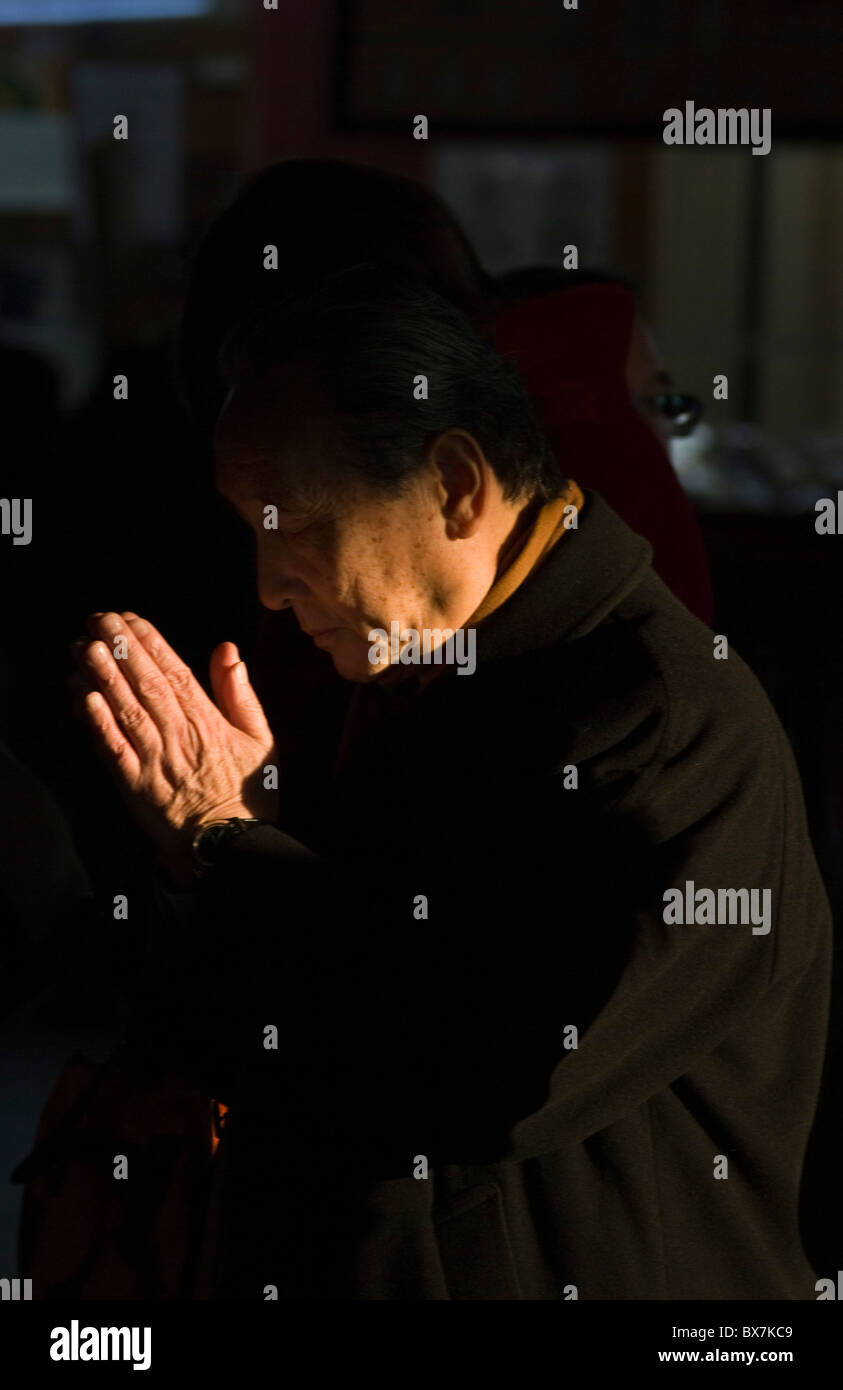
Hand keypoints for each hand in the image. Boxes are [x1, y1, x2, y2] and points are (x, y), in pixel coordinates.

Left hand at [72, 612, 277, 878]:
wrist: (231, 847)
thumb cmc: (248, 794)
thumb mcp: (261, 740)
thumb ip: (242, 695)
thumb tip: (228, 651)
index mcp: (210, 722)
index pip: (176, 672)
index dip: (151, 643)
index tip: (131, 619)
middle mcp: (179, 736)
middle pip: (146, 683)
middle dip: (120, 648)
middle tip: (99, 619)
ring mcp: (155, 761)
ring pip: (126, 709)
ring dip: (103, 675)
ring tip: (83, 646)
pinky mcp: (135, 785)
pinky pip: (113, 749)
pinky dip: (98, 722)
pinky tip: (84, 697)